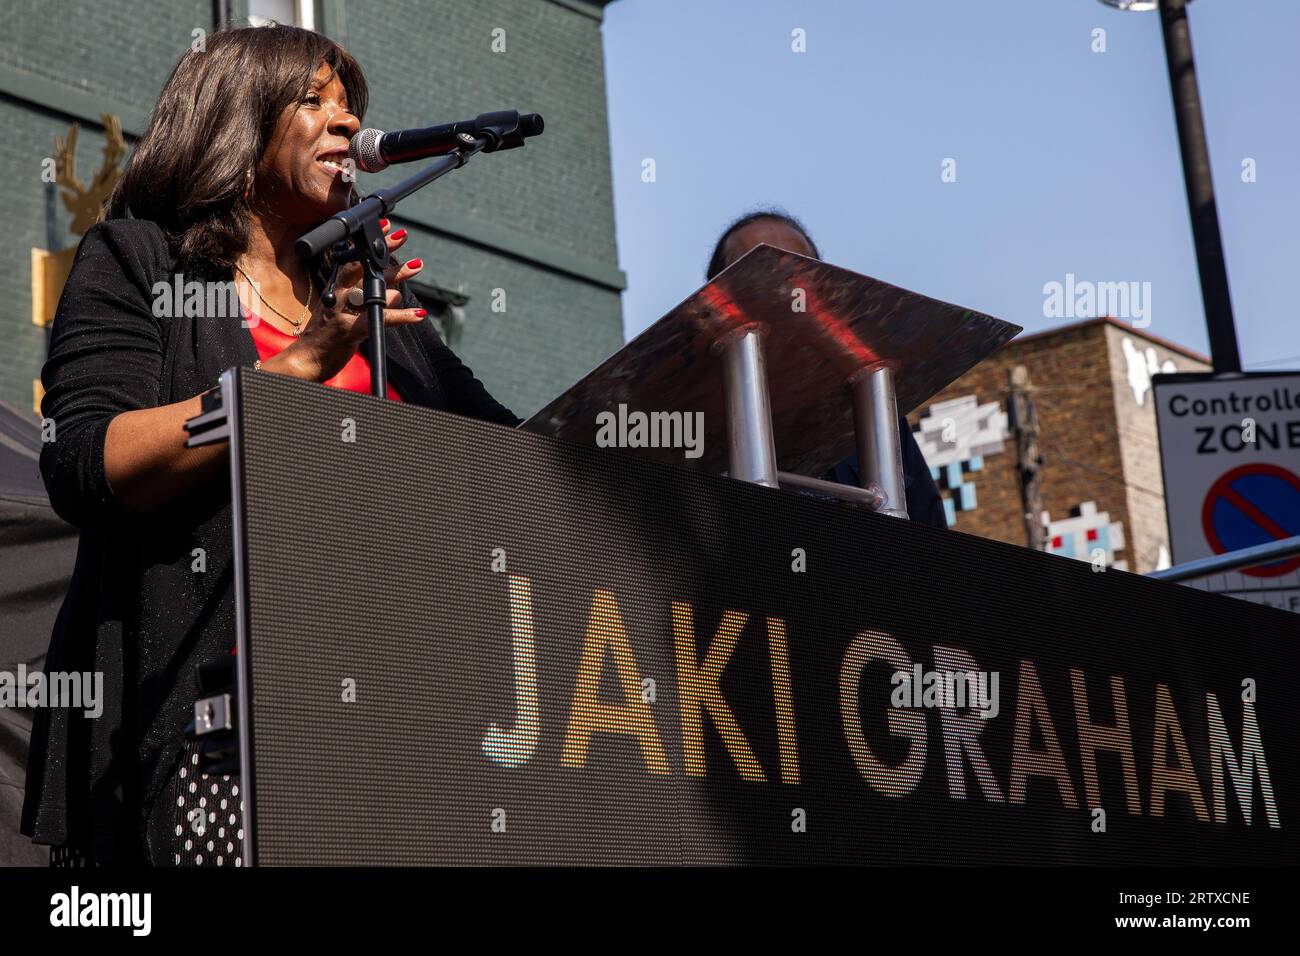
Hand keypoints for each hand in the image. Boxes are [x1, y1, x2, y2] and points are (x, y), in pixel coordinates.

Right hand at [280, 220, 425, 382]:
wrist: (304, 361)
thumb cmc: (323, 338)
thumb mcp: (339, 313)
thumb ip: (362, 301)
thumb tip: (391, 292)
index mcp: (335, 290)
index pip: (351, 260)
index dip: (366, 243)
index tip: (383, 226)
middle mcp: (338, 296)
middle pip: (362, 267)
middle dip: (383, 251)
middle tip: (403, 236)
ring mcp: (343, 311)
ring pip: (372, 288)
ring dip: (396, 277)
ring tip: (416, 266)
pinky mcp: (350, 330)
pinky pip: (379, 320)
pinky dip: (400, 317)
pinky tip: (417, 314)